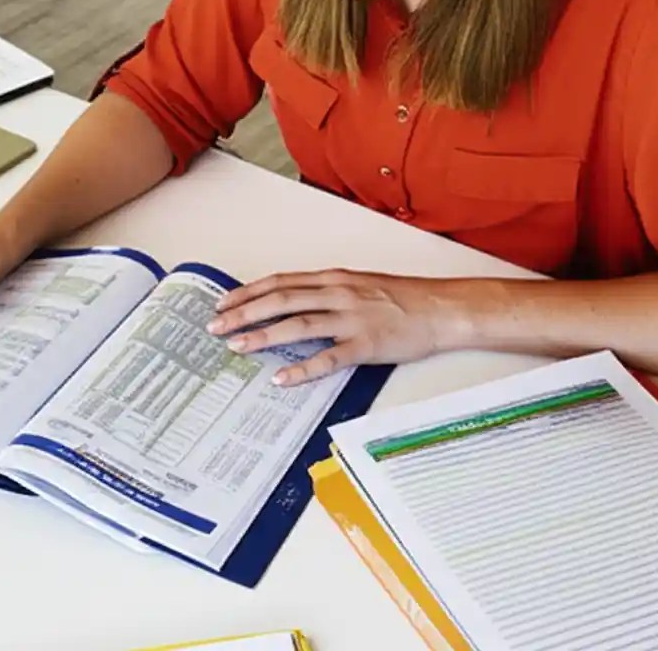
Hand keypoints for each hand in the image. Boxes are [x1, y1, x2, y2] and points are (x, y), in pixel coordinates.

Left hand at [207, 270, 469, 385]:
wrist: (442, 309)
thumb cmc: (401, 299)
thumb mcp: (357, 285)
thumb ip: (324, 291)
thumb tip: (289, 302)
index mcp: (333, 278)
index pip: (279, 282)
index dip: (247, 292)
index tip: (222, 302)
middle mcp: (337, 293)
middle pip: (280, 300)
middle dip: (243, 313)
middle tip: (216, 326)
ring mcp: (351, 318)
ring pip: (298, 324)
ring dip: (263, 336)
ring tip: (237, 347)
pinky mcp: (366, 344)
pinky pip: (329, 358)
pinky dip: (303, 369)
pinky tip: (281, 379)